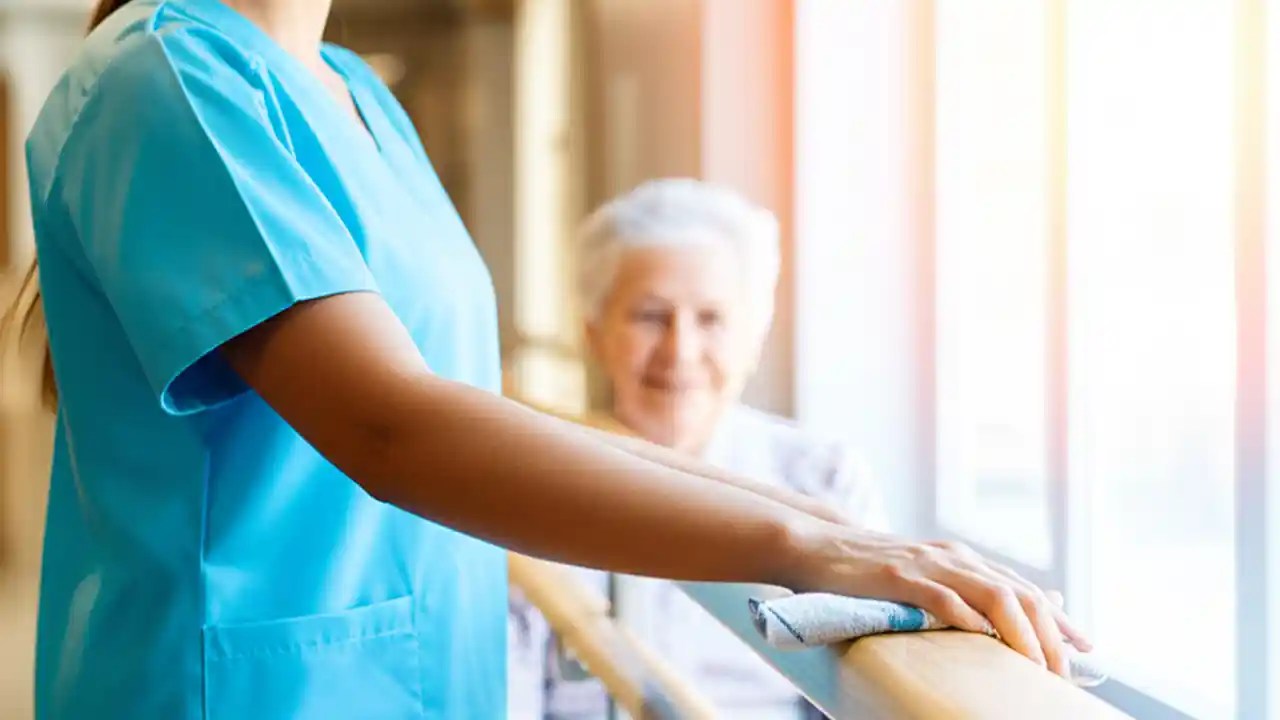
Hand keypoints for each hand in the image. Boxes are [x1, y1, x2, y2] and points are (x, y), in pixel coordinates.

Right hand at [783, 522, 1091, 677]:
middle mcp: (953, 556)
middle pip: (1018, 593)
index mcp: (962, 558)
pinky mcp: (898, 575)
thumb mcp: (923, 575)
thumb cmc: (867, 569)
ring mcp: (927, 564)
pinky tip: (984, 638)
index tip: (1086, 647)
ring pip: (992, 594)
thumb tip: (999, 617)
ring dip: (1020, 633)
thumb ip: (959, 590)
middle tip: (1063, 672)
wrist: (817, 543)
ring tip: (1034, 666)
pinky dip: (969, 617)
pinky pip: (942, 597)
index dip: (1059, 618)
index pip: (1024, 587)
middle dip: (1049, 634)